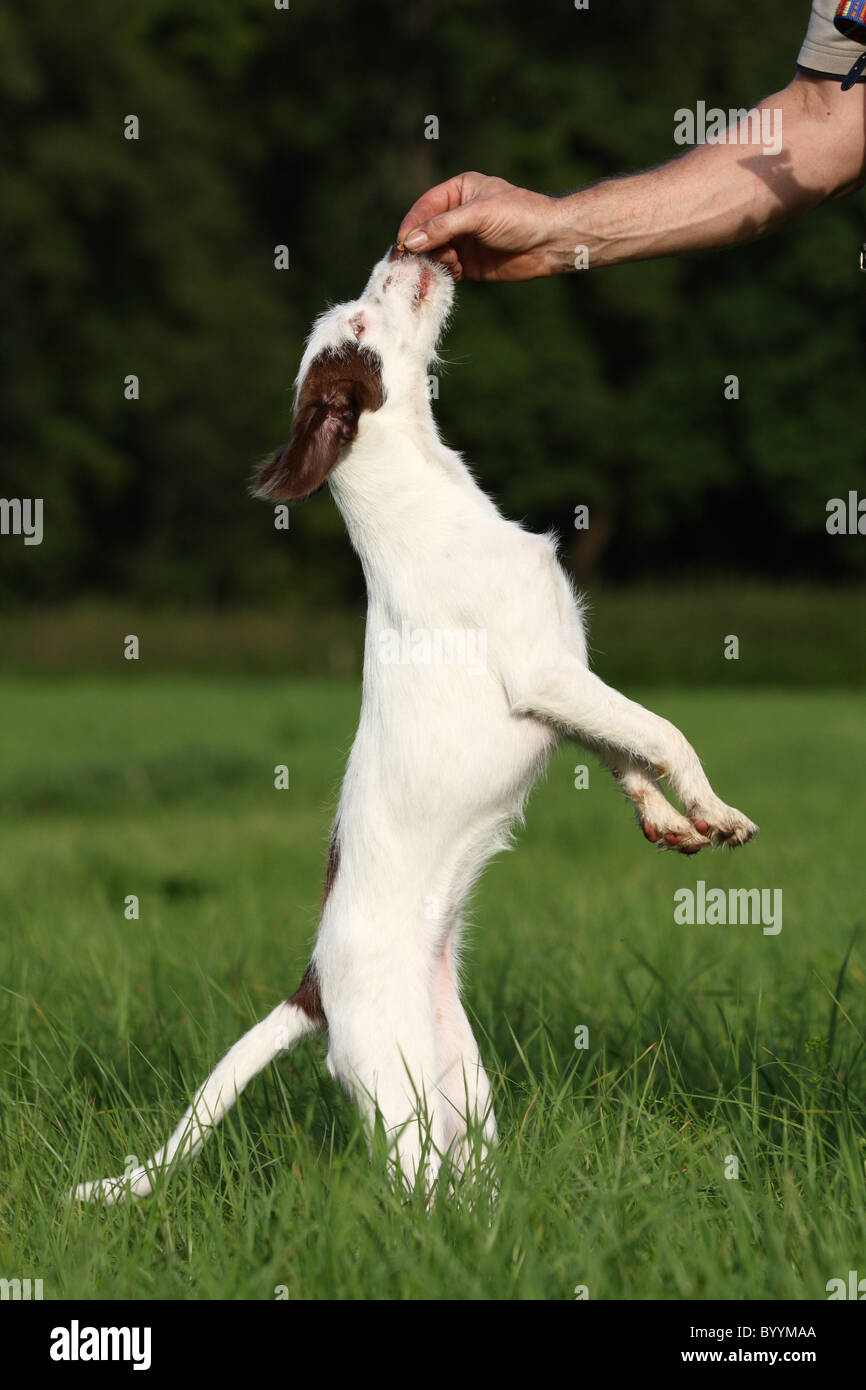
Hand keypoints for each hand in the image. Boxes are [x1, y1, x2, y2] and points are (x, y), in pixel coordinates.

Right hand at [397, 172, 561, 281]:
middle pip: (424, 233)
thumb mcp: (479, 215)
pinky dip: (445, 273)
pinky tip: (455, 272)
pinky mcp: (468, 264)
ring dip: (433, 261)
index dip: (412, 225)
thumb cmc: (520, 216)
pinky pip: (446, 270)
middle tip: (413, 262)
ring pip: (433, 253)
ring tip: (448, 264)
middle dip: (419, 248)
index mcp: (458, 192)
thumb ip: (443, 228)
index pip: (424, 208)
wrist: (551, 242)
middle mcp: (456, 216)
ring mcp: (462, 241)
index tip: (403, 244)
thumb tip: (409, 242)